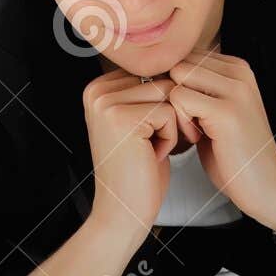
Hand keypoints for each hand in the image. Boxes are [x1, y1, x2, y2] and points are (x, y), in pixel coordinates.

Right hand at [82, 68, 180, 235]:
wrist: (124, 212)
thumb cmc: (138, 173)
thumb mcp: (141, 123)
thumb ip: (147, 92)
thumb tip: (178, 64)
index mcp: (99, 88)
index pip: (155, 75)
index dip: (162, 108)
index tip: (143, 137)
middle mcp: (98, 91)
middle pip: (163, 82)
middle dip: (168, 117)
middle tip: (147, 147)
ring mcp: (107, 103)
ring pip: (169, 96)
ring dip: (170, 127)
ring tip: (147, 150)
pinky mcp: (122, 118)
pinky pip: (170, 113)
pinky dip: (170, 139)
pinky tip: (149, 156)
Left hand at [166, 52, 275, 231]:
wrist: (265, 187)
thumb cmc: (236, 157)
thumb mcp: (215, 114)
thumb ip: (197, 91)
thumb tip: (161, 76)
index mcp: (237, 69)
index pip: (186, 56)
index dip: (178, 85)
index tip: (193, 115)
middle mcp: (239, 72)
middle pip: (179, 63)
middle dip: (174, 93)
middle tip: (189, 124)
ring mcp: (234, 89)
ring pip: (177, 76)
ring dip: (176, 106)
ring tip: (195, 131)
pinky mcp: (226, 110)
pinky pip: (179, 98)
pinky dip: (180, 122)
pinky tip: (197, 139)